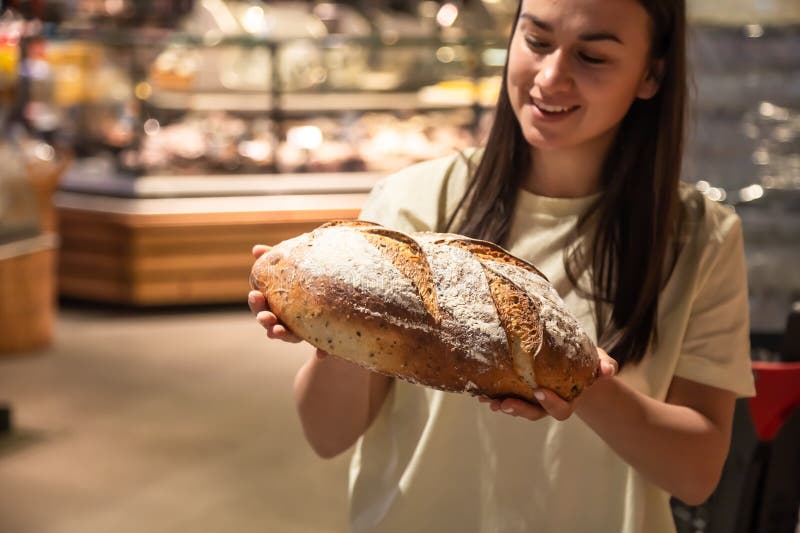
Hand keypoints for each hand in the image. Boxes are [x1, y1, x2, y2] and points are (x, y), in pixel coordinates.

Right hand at [248, 244, 326, 358]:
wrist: (335, 304)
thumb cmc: (306, 283)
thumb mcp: (292, 270)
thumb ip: (275, 261)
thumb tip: (256, 249)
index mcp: (277, 307)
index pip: (263, 306)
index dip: (257, 303)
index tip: (254, 294)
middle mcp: (285, 323)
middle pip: (270, 324)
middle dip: (265, 320)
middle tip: (264, 316)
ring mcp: (301, 333)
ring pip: (289, 337)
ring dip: (281, 335)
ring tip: (278, 331)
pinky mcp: (320, 341)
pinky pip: (321, 348)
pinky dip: (321, 352)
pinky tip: (322, 353)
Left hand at [478, 347, 617, 420]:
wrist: (574, 362)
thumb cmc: (587, 363)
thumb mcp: (600, 362)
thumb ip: (605, 366)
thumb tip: (608, 370)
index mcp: (568, 399)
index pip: (560, 409)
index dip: (550, 404)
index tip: (539, 392)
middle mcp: (548, 403)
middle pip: (533, 413)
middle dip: (518, 410)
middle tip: (504, 404)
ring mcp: (533, 399)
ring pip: (517, 407)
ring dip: (501, 404)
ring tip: (487, 400)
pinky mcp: (520, 391)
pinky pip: (506, 395)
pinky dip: (493, 394)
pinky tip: (480, 391)